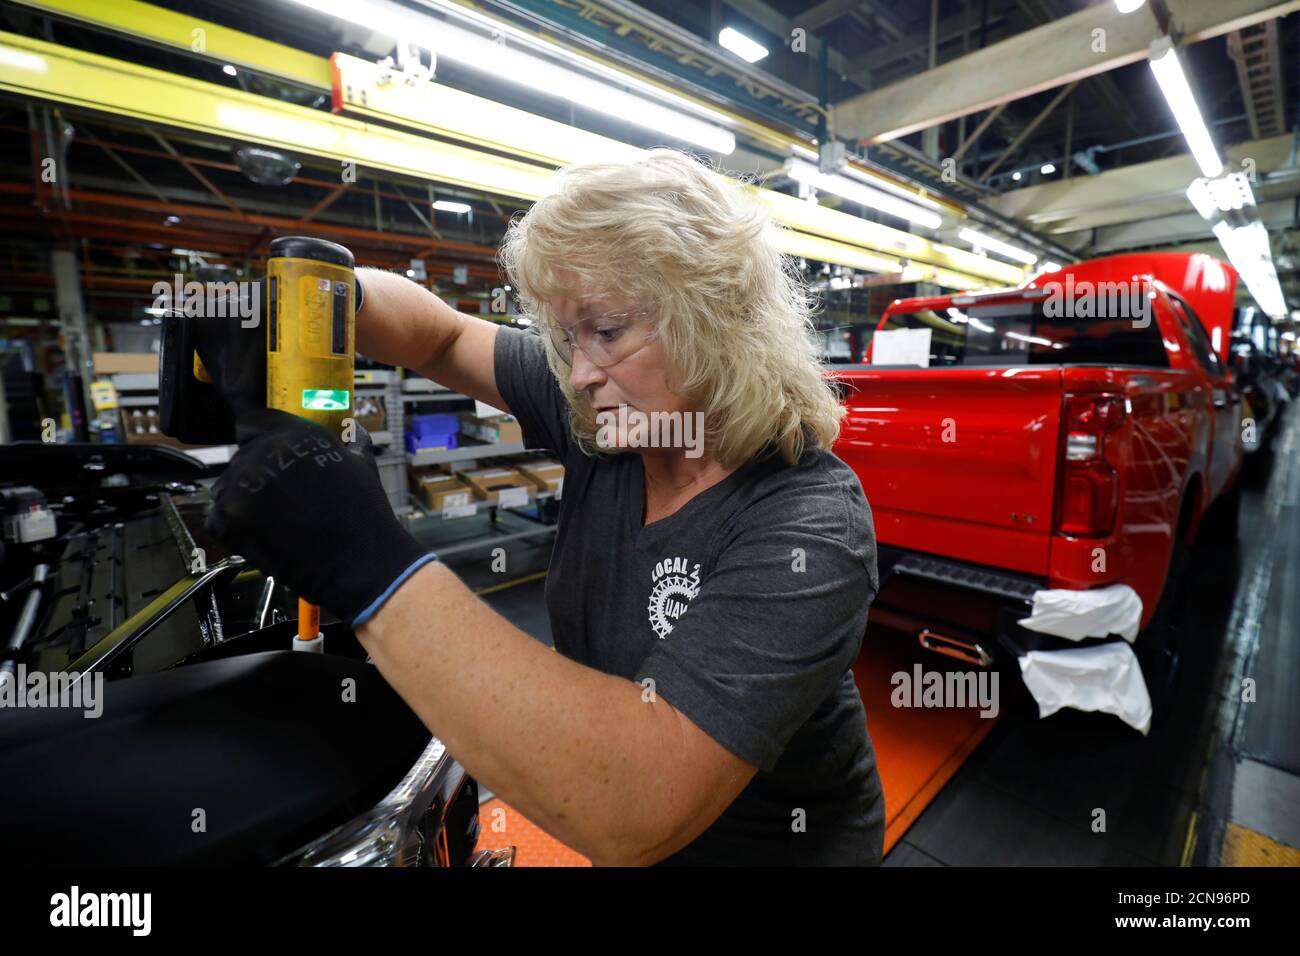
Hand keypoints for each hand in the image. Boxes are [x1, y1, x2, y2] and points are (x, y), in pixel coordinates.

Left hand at [205, 408, 435, 626]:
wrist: (359, 560)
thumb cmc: (364, 515)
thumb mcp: (362, 466)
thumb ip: (351, 442)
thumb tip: (352, 430)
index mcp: (294, 433)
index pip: (251, 423)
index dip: (258, 440)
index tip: (267, 459)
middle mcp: (263, 451)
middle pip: (239, 459)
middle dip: (255, 479)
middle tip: (281, 502)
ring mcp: (241, 484)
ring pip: (226, 490)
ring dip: (243, 505)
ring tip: (275, 523)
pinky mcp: (229, 518)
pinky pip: (219, 521)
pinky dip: (235, 532)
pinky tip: (264, 538)